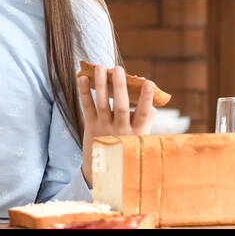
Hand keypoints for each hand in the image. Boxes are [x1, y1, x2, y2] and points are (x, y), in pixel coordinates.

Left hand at [77, 64, 155, 186]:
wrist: (105, 168)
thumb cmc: (127, 145)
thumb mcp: (141, 136)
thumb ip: (146, 118)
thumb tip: (151, 97)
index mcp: (138, 133)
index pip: (144, 114)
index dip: (146, 99)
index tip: (149, 82)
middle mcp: (122, 131)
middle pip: (121, 107)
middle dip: (120, 87)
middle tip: (118, 68)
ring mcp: (105, 128)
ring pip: (103, 104)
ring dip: (101, 84)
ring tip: (101, 66)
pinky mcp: (91, 127)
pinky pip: (87, 107)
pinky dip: (85, 92)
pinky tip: (83, 78)